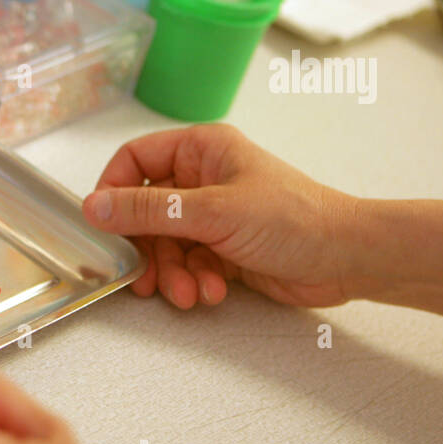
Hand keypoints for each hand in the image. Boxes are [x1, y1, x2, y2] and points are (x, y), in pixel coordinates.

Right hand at [84, 124, 357, 309]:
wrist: (348, 260)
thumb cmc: (296, 219)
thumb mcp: (213, 212)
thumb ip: (148, 210)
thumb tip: (94, 207)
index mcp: (201, 150)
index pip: (135, 161)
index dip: (113, 191)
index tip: (102, 225)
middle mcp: (203, 179)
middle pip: (145, 212)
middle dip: (147, 250)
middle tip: (143, 278)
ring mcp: (213, 216)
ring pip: (164, 246)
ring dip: (172, 274)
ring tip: (189, 293)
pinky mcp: (222, 249)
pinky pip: (186, 266)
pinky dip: (194, 282)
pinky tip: (213, 291)